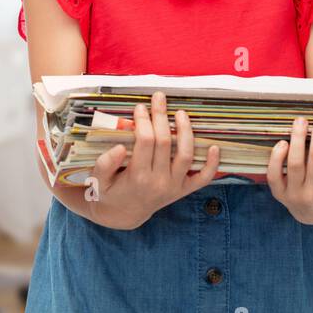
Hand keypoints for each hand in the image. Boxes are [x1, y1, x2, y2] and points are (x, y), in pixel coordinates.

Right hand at [86, 91, 221, 229]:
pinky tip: (214, 147)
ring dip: (186, 132)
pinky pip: (203, 178)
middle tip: (159, 98)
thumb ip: (105, 164)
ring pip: (186, 155)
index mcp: (137, 177)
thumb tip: (120, 146)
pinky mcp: (183, 190)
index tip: (140, 107)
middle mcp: (159, 182)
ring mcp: (174, 187)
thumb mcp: (97, 181)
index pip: (145, 142)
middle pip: (165, 143)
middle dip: (161, 117)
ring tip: (181, 113)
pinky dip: (212, 164)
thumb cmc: (108, 192)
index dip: (144, 121)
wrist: (122, 215)